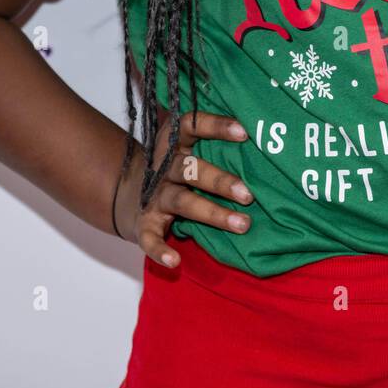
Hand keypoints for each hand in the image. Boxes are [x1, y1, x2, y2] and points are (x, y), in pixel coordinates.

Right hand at [114, 109, 253, 266]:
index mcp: (174, 142)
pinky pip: (150, 237)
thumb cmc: (174, 166)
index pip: (192, 125)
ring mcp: (153, 196)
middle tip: (249, 195)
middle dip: (221, 182)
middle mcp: (163, 167)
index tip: (244, 132)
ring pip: (182, 202)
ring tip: (243, 225)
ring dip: (213, 214)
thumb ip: (214, 138)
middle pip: (190, 169)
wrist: (125, 192)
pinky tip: (175, 261)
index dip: (216, 126)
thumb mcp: (185, 144)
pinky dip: (160, 250)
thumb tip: (263, 132)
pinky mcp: (144, 224)